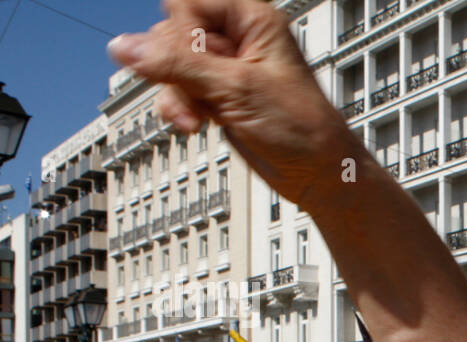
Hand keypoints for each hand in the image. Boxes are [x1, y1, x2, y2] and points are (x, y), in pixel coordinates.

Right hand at [107, 0, 358, 208]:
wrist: (319, 175)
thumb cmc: (299, 127)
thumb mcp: (235, 88)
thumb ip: (176, 64)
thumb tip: (121, 46)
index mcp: (252, 20)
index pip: (188, 5)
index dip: (179, 33)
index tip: (187, 63)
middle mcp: (238, 40)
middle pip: (173, 35)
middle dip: (173, 68)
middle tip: (192, 96)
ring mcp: (225, 71)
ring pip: (170, 67)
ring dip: (174, 94)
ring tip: (192, 121)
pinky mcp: (218, 98)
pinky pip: (178, 91)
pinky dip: (178, 108)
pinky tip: (192, 126)